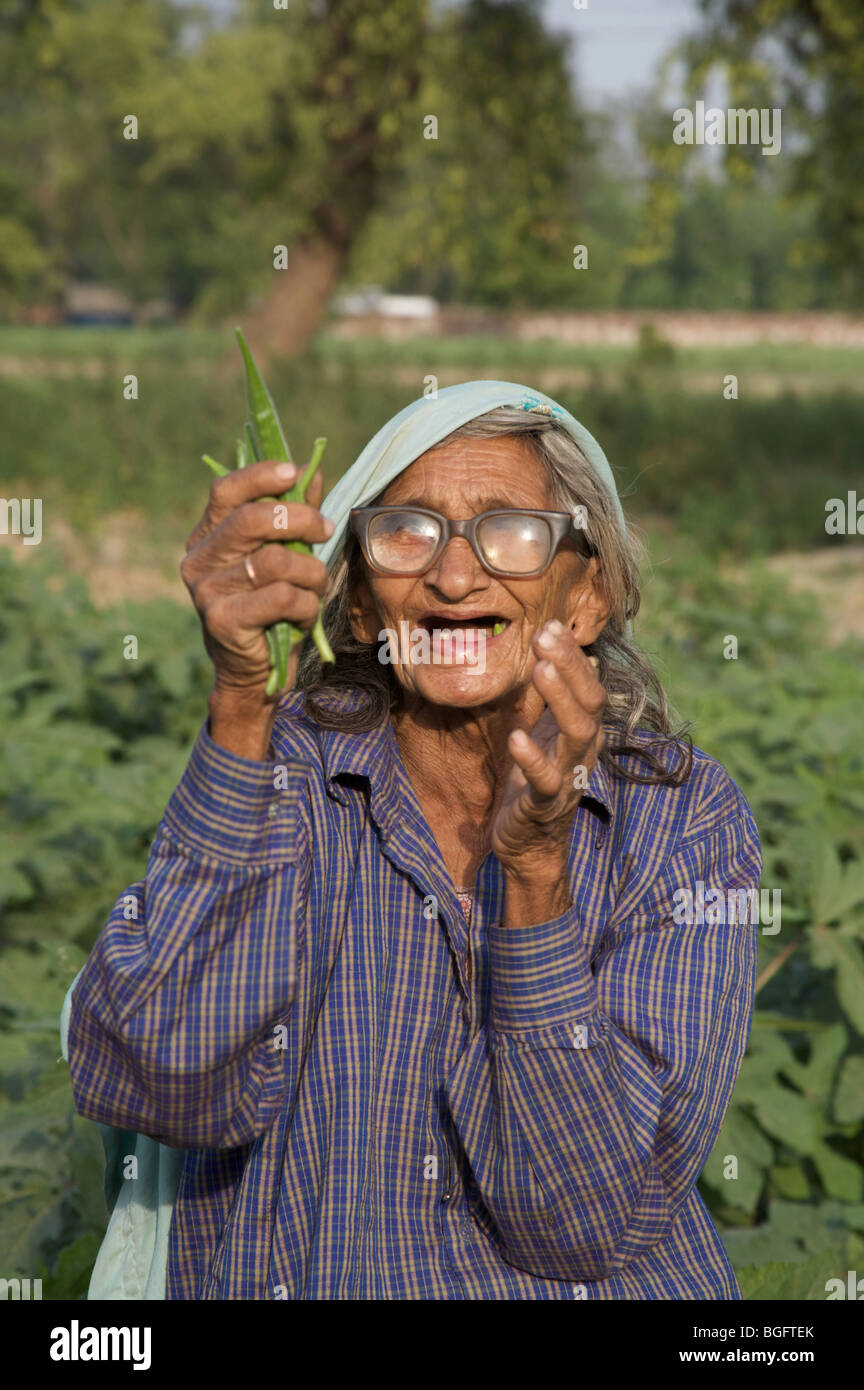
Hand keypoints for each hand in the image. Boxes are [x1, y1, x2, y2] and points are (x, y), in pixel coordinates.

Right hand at [180, 459, 332, 754]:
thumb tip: (312, 472)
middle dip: (301, 520)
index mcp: (207, 536)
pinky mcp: (221, 621)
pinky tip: (303, 616)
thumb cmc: (271, 609)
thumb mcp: (283, 558)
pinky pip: (282, 597)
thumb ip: (292, 517)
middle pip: (253, 520)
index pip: (225, 491)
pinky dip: (306, 606)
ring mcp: (206, 591)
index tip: (292, 471)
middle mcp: (198, 560)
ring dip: (311, 572)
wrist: (254, 674)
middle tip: (326, 531)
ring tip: (317, 587)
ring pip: (275, 561)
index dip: (259, 476)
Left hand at [490, 619, 605, 874]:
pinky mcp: (546, 804)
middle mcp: (583, 751)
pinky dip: (532, 759)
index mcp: (583, 732)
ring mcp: (568, 777)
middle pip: (589, 702)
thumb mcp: (546, 735)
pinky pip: (545, 780)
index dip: (572, 655)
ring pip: (576, 733)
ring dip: (559, 698)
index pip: (588, 685)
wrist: (530, 845)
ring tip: (539, 669)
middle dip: (569, 666)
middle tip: (546, 635)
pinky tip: (516, 737)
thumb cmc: (535, 783)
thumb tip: (574, 653)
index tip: (552, 623)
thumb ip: (557, 699)